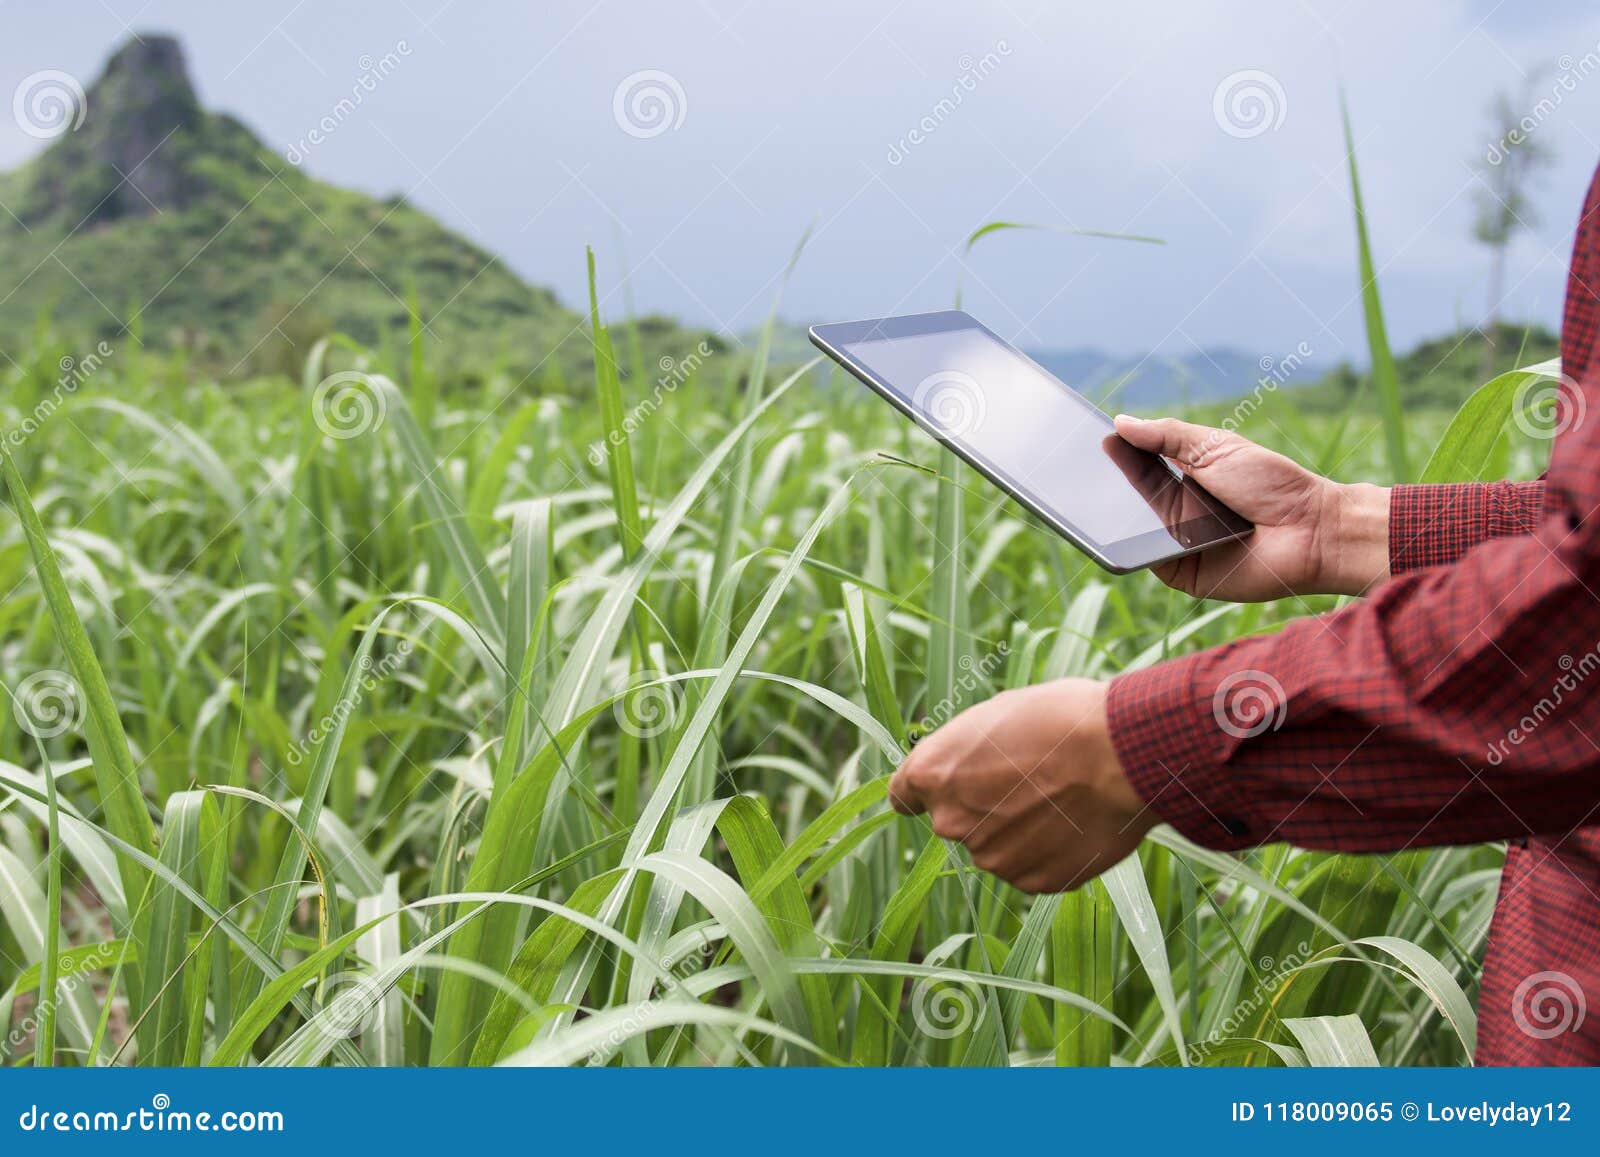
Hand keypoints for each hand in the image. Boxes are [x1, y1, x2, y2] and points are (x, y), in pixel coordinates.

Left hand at [888, 679, 1152, 892]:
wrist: (1117, 756)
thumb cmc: (1059, 719)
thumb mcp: (996, 714)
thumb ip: (966, 751)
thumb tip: (967, 768)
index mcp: (933, 774)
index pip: (904, 795)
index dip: (924, 790)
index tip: (944, 787)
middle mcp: (952, 822)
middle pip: (957, 820)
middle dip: (983, 806)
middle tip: (1029, 779)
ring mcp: (992, 857)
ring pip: (997, 845)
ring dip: (1019, 829)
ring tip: (1062, 797)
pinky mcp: (1032, 881)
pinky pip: (1033, 866)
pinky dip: (1049, 850)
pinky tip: (1076, 821)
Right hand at [1111, 415, 1390, 601]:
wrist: (1310, 530)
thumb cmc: (1272, 484)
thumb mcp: (1215, 448)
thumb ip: (1168, 436)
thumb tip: (1120, 422)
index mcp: (1185, 476)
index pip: (1138, 463)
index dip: (1114, 453)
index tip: (1086, 439)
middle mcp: (1176, 510)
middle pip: (1128, 495)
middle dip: (1103, 483)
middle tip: (1072, 468)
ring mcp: (1175, 542)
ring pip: (1131, 527)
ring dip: (1111, 514)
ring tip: (1086, 496)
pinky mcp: (1179, 572)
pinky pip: (1145, 558)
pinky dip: (1131, 546)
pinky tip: (1118, 529)